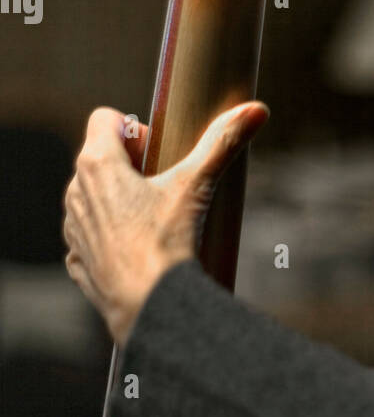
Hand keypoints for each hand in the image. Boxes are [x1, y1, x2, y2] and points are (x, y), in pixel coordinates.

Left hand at [62, 102, 268, 346]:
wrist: (149, 306)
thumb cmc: (166, 243)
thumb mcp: (195, 185)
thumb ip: (222, 142)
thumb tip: (255, 110)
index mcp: (96, 165)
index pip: (105, 118)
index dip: (134, 129)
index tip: (158, 154)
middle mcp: (75, 192)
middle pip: (100, 156)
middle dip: (132, 164)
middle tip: (164, 187)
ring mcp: (73, 228)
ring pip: (94, 195)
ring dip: (120, 199)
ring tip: (155, 219)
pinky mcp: (77, 259)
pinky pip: (91, 234)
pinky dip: (112, 235)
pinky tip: (139, 248)